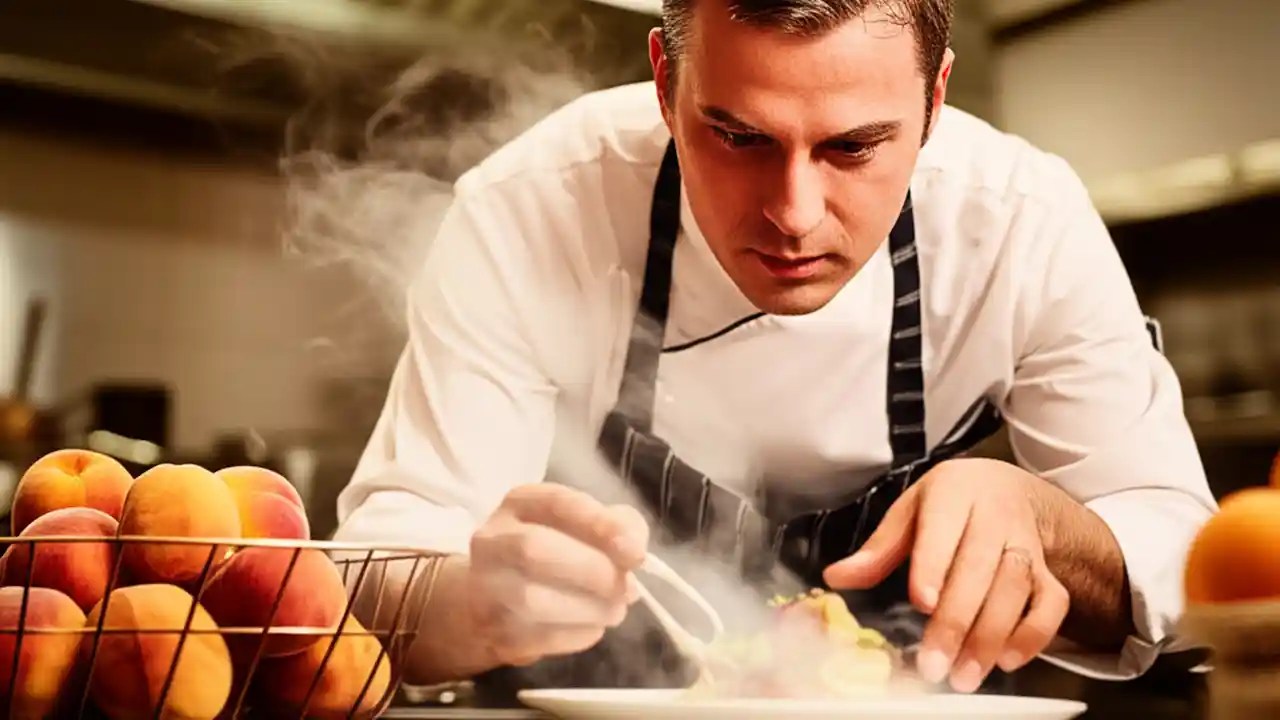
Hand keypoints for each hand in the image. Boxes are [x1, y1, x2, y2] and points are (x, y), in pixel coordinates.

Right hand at [467, 483, 648, 666]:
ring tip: (615, 610)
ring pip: (531, 599)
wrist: (497, 599)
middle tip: (625, 587)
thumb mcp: (586, 526)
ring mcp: (485, 587)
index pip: (555, 502)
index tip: (634, 550)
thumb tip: (633, 553)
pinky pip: (536, 637)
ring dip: (587, 608)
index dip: (598, 524)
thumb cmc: (555, 553)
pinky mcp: (492, 630)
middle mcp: (493, 540)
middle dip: (591, 570)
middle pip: (533, 549)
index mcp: (520, 503)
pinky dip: (577, 634)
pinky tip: (593, 626)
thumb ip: (618, 527)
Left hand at [823, 459, 1069, 692]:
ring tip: (964, 674)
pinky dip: (1034, 633)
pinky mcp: (1048, 570)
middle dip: (957, 620)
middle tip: (935, 663)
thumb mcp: (909, 512)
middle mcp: (994, 516)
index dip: (933, 566)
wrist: (1005, 487)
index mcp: (953, 494)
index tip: (921, 603)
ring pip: (1016, 587)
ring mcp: (1025, 543)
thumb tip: (837, 578)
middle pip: (979, 567)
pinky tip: (1008, 660)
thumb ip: (878, 549)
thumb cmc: (949, 505)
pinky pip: (1052, 602)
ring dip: (991, 635)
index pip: (942, 529)